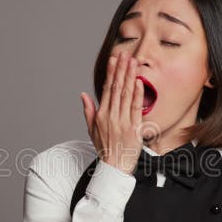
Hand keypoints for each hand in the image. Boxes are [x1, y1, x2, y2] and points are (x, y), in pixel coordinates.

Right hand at [80, 51, 144, 174]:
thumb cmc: (104, 148)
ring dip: (130, 77)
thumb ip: (88, 110)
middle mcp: (111, 116)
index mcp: (101, 115)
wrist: (114, 167)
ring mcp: (123, 122)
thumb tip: (83, 94)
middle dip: (121, 70)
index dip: (110, 73)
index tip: (114, 60)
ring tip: (133, 62)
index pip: (107, 89)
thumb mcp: (92, 129)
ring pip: (127, 95)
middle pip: (117, 88)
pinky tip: (139, 82)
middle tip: (125, 54)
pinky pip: (137, 108)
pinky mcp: (134, 128)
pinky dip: (138, 94)